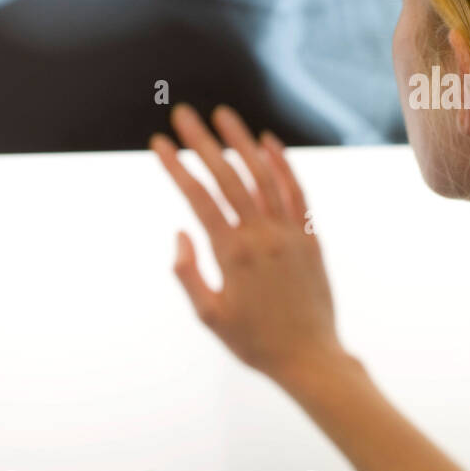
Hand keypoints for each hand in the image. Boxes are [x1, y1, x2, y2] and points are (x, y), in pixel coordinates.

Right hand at [150, 103, 341, 383]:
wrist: (309, 356)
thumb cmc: (253, 342)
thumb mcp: (209, 316)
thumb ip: (188, 274)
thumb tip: (181, 232)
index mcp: (232, 254)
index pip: (199, 198)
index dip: (177, 167)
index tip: (159, 143)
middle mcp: (262, 236)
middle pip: (228, 177)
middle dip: (202, 142)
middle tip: (182, 114)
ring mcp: (290, 233)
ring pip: (264, 176)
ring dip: (242, 142)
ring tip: (222, 116)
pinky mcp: (310, 237)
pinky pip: (296, 192)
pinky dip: (282, 164)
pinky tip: (267, 143)